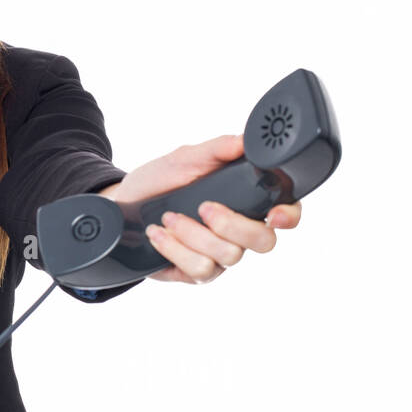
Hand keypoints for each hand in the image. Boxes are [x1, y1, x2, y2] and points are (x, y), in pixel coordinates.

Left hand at [99, 134, 301, 284]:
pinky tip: (158, 233)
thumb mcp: (186, 158)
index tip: (273, 213)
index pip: (286, 213)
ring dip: (193, 234)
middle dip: (232, 225)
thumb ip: (217, 149)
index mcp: (246, 200)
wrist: (124, 204)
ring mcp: (219, 255)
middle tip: (203, 207)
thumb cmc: (160, 181)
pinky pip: (200, 269)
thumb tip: (244, 139)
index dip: (288, 215)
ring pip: (229, 256)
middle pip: (264, 242)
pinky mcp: (197, 272)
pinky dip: (175, 248)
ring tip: (168, 216)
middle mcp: (238, 232)